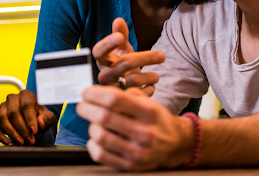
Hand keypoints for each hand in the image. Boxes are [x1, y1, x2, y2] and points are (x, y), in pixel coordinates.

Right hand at [0, 89, 55, 145]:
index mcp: (26, 95)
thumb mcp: (48, 117)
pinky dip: (0, 135)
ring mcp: (3, 108)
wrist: (31, 122)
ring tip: (20, 142)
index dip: (30, 119)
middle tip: (29, 140)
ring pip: (2, 118)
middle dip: (21, 128)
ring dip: (11, 132)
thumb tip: (40, 122)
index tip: (33, 131)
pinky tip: (7, 142)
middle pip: (13, 112)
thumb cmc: (39, 117)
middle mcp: (13, 99)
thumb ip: (47, 118)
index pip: (26, 105)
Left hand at [77, 86, 195, 170]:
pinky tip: (96, 138)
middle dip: (86, 108)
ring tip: (93, 121)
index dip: (94, 94)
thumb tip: (98, 92)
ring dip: (91, 125)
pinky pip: (101, 155)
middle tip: (82, 105)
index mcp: (149, 112)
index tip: (86, 92)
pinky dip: (92, 144)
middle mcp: (144, 133)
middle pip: (104, 117)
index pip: (114, 100)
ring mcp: (137, 152)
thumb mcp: (149, 102)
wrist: (177, 145)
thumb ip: (126, 95)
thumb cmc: (157, 120)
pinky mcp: (130, 166)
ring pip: (100, 136)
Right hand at [93, 18, 164, 94]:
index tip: (120, 37)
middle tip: (162, 55)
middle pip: (124, 63)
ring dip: (149, 76)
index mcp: (102, 60)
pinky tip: (152, 86)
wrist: (122, 87)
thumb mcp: (121, 49)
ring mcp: (113, 89)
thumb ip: (120, 34)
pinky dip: (149, 89)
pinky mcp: (123, 102)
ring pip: (133, 80)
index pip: (99, 51)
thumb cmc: (121, 63)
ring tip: (156, 76)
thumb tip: (118, 20)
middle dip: (146, 57)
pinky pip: (140, 95)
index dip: (108, 43)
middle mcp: (104, 75)